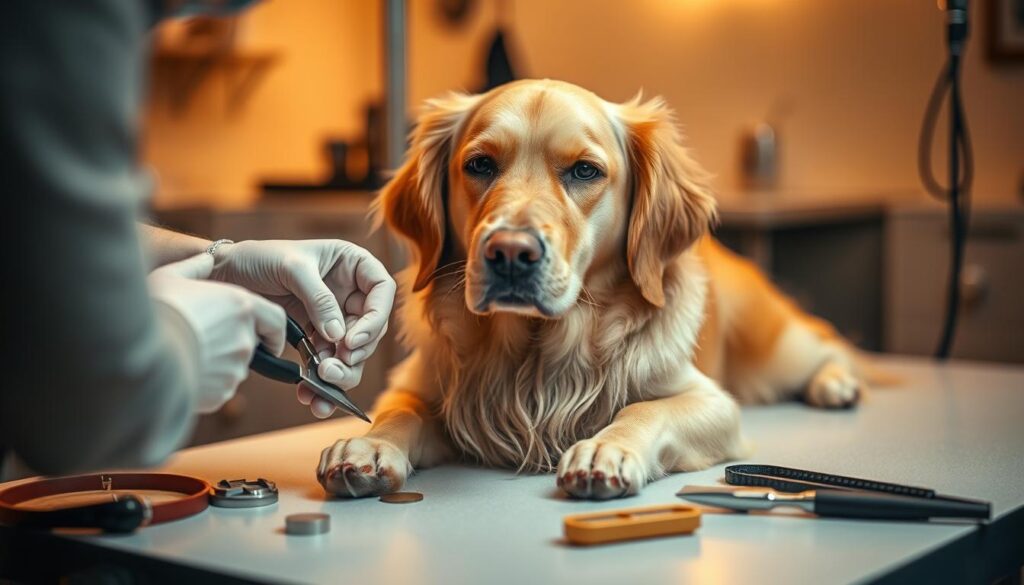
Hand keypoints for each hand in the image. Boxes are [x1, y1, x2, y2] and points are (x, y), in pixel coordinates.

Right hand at [149, 254, 286, 413]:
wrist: (138, 353)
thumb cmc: (156, 310)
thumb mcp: (171, 277)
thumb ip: (195, 266)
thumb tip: (207, 258)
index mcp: (241, 307)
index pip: (276, 320)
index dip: (274, 330)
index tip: (268, 336)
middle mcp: (245, 338)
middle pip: (251, 344)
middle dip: (234, 344)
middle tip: (207, 339)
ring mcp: (235, 368)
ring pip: (234, 367)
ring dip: (218, 363)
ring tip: (187, 353)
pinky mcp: (222, 392)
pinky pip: (219, 387)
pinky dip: (207, 382)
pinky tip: (182, 370)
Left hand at [209, 240, 395, 416]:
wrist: (226, 273)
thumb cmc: (261, 256)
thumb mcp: (292, 268)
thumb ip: (319, 298)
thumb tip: (339, 336)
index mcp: (352, 264)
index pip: (382, 290)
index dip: (375, 318)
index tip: (352, 340)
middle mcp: (349, 292)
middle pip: (370, 329)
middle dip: (354, 354)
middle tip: (332, 369)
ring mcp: (334, 316)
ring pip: (351, 352)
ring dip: (340, 375)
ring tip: (320, 388)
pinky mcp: (315, 336)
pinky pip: (326, 361)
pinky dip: (319, 381)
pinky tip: (308, 394)